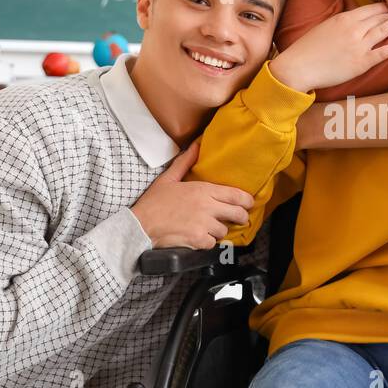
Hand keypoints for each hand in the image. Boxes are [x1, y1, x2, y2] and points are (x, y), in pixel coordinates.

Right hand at [129, 140, 254, 248]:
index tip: (248, 203)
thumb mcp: (168, 178)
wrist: (140, 226)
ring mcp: (204, 225)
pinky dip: (207, 242)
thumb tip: (196, 144)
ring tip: (208, 227)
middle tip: (237, 218)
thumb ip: (185, 162)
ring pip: (224, 230)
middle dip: (240, 217)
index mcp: (202, 190)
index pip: (236, 195)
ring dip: (219, 230)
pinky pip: (213, 243)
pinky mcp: (198, 240)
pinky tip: (198, 237)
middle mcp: (207, 207)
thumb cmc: (153, 203)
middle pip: (238, 214)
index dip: (246, 201)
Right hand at [268, 3, 387, 91]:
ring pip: (385, 29)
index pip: (370, 9)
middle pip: (380, 17)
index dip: (382, 9)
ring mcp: (360, 45)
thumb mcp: (324, 27)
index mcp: (344, 18)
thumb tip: (352, 22)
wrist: (299, 66)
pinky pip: (386, 51)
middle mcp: (354, 29)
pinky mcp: (362, 62)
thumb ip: (341, 24)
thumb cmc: (307, 49)